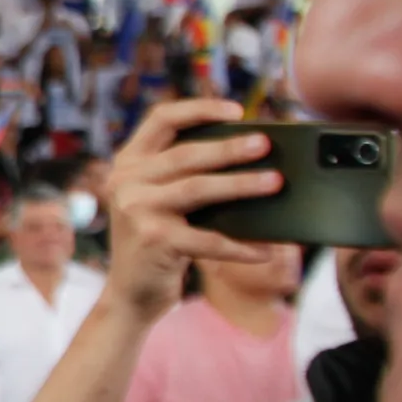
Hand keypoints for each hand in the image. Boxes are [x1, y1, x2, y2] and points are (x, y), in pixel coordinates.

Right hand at [102, 98, 283, 319]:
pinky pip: (208, 239)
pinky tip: (266, 249)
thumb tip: (248, 154)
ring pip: (198, 189)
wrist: (130, 292)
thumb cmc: (158, 240)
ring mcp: (136, 210)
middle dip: (230, 148)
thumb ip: (183, 174)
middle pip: (185, 154)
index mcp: (128, 162)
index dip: (199, 109)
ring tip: (275, 182)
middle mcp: (126, 181)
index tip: (236, 109)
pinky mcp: (154, 241)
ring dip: (241, 185)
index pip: (161, 119)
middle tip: (265, 145)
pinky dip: (241, 246)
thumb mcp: (159, 199)